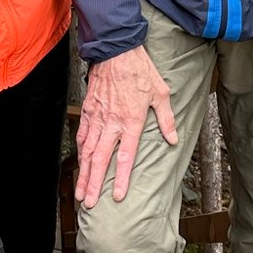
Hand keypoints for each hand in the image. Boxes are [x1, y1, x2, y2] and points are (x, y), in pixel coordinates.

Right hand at [75, 45, 174, 207]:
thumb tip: (173, 139)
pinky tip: (79, 162)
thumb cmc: (140, 69)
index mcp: (130, 120)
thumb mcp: (161, 93)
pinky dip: (79, 151)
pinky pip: (81, 134)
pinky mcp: (88, 109)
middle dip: (93, 184)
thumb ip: (166, 119)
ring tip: (80, 191)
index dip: (120, 178)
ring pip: (87, 150)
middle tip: (89, 203)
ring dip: (83, 173)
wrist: (116, 49)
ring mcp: (97, 116)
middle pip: (100, 159)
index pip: (125, 156)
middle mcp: (111, 122)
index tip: (116, 196)